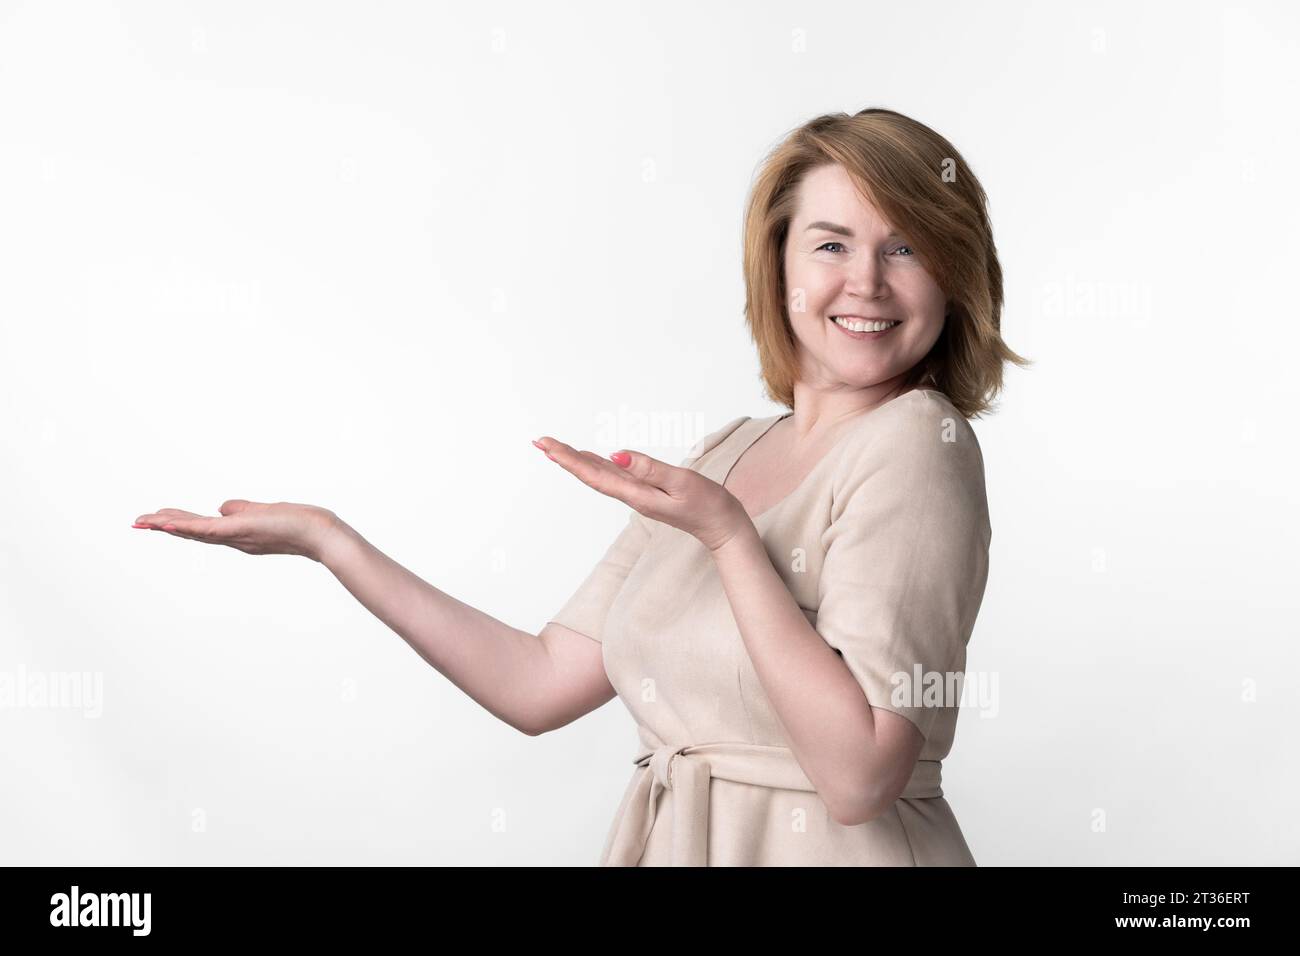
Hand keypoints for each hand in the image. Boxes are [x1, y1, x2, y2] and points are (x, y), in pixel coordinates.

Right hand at [132, 499, 341, 561]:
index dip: (174, 524)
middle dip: (162, 526)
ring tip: (143, 522)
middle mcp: (230, 538)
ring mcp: (235, 536)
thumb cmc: (295, 523)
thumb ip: (238, 509)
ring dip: (167, 526)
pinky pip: (209, 530)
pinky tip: (169, 526)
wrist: (318, 533)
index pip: (198, 527)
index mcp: (233, 533)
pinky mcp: (242, 531)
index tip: (150, 520)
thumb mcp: (260, 512)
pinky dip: (188, 528)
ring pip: (194, 531)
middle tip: (135, 523)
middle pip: (190, 531)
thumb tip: (220, 506)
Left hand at [534, 438, 751, 552]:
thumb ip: (649, 469)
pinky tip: (589, 459)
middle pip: (589, 475)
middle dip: (563, 458)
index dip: (568, 460)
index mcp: (635, 494)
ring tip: (554, 448)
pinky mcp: (646, 492)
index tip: (547, 446)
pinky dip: (596, 465)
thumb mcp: (681, 483)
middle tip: (539, 441)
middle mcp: (631, 496)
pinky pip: (613, 477)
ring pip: (599, 475)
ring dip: (576, 462)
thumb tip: (615, 455)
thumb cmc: (707, 504)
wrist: (722, 526)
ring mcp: (637, 495)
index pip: (593, 474)